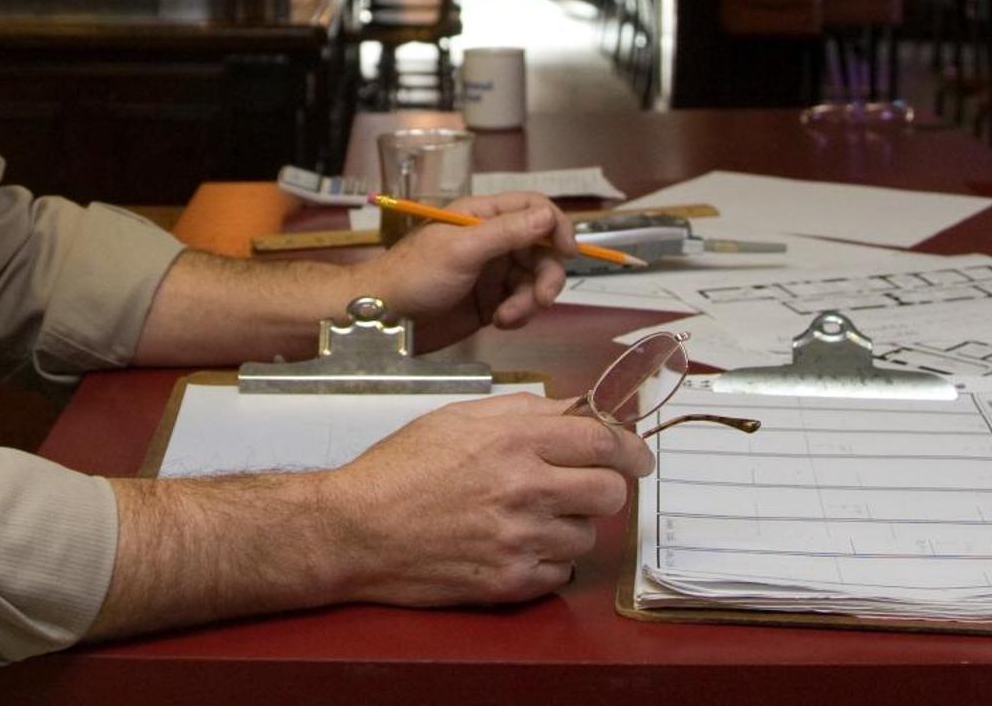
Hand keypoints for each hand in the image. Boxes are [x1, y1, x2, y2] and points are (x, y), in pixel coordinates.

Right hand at [321, 394, 652, 605]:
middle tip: (587, 487)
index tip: (636, 455)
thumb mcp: (458, 417)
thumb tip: (576, 410)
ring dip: (571, 525)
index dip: (630, 449)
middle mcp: (523, 488)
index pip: (604, 442)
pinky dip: (548, 559)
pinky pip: (560, 572)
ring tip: (531, 516)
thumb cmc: (398, 471)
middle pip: (610, 492)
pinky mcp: (509, 581)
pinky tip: (515, 543)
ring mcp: (519, 539)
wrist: (355, 529)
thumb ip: (524, 410)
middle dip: (606, 487)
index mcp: (513, 440)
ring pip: (587, 535)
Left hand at [354, 191, 575, 349]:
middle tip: (544, 298)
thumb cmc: (414, 275)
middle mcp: (492, 241)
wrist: (385, 320)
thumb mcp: (461, 249)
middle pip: (541, 249)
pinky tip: (499, 323)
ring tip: (507, 317)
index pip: (533, 208)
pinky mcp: (490, 302)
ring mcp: (492, 273)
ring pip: (534, 281)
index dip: (555, 225)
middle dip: (547, 274)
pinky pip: (521, 304)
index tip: (568, 250)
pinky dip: (518, 315)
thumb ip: (506, 232)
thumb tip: (547, 216)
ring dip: (530, 300)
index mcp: (482, 216)